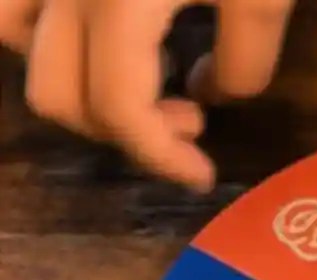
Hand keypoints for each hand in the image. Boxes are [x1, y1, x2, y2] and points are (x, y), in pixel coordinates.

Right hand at [0, 0, 294, 191]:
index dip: (159, 157)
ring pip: (16, 41)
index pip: (117, 106)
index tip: (203, 176)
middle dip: (125, 129)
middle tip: (191, 122)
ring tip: (144, 76)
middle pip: (59, 91)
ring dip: (74, 83)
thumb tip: (208, 98)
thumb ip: (245, 58)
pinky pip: (20, 4)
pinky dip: (53, 34)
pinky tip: (116, 37)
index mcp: (117, 0)